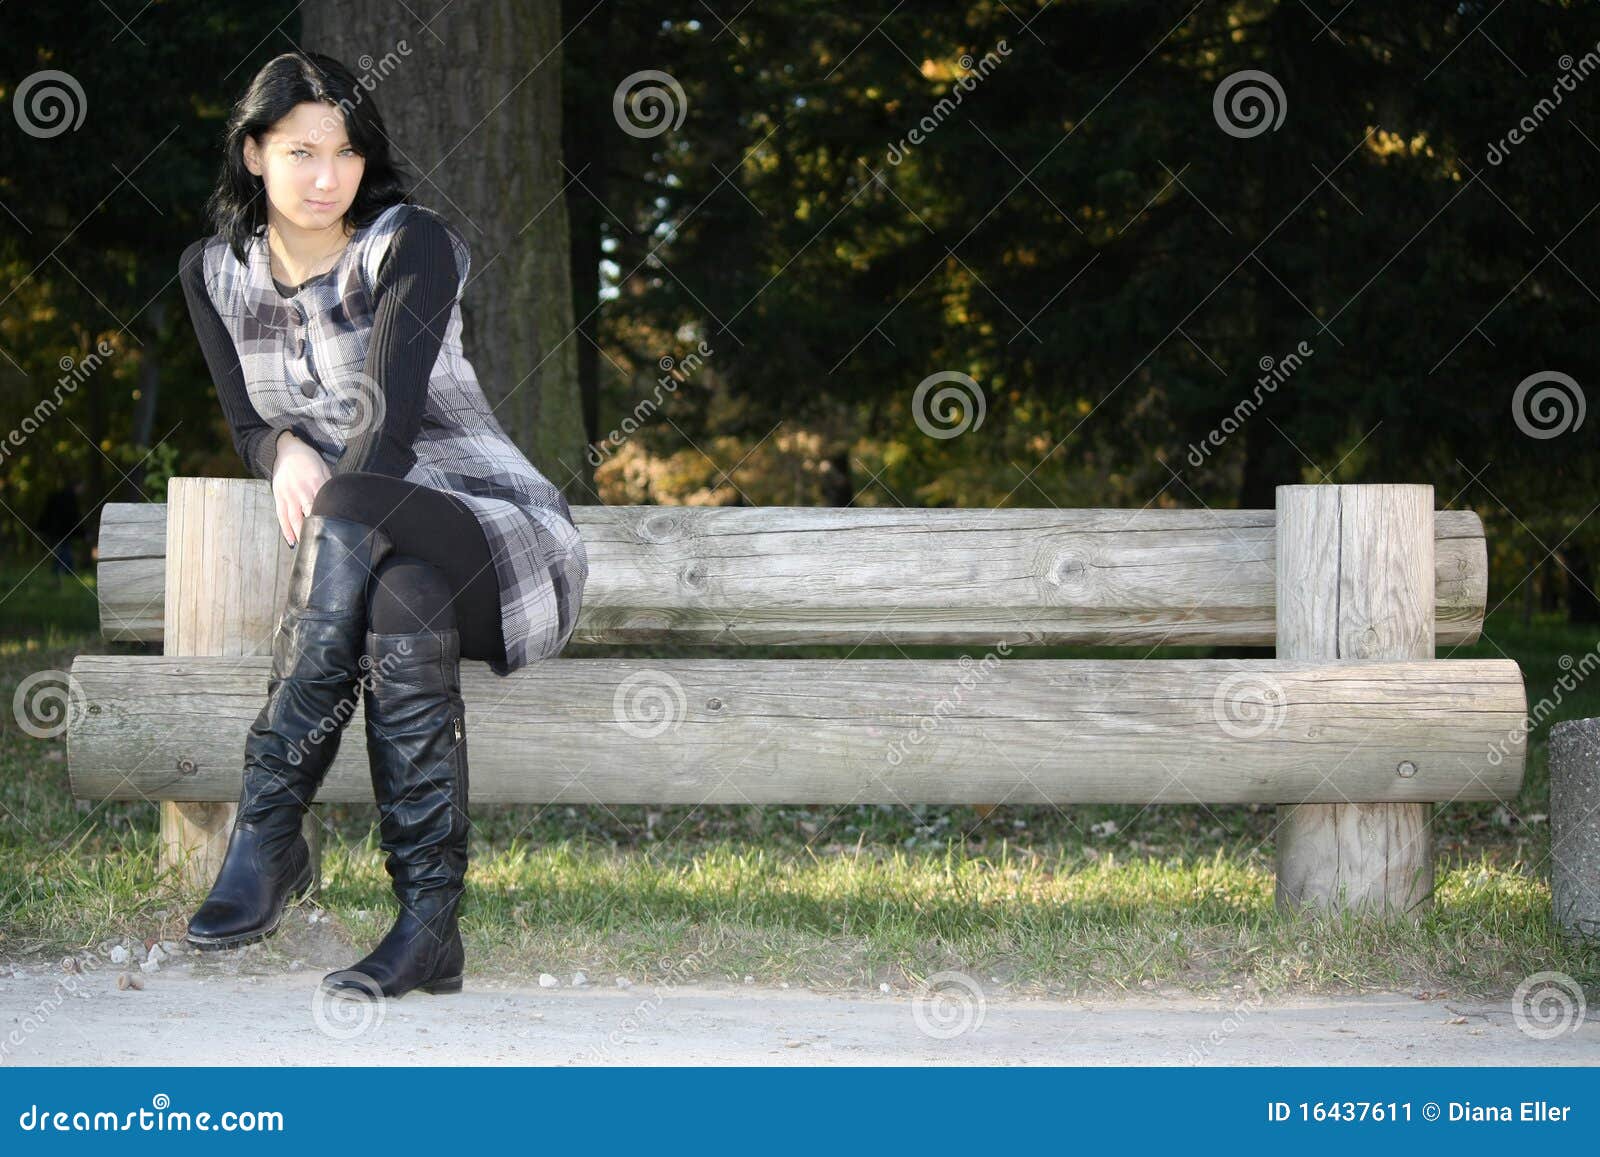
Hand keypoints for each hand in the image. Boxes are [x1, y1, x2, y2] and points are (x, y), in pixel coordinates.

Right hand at [271, 431, 331, 546]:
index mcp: (317, 484)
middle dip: (315, 532)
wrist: (289, 449)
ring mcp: (289, 494)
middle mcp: (302, 491)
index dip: (329, 522)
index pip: (324, 507)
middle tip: (322, 548)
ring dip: (300, 535)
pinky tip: (292, 541)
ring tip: (307, 549)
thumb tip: (341, 502)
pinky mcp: (279, 496)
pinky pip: (281, 516)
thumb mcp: (325, 470)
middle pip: (309, 516)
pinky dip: (286, 530)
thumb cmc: (311, 461)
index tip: (335, 535)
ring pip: (294, 520)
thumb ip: (331, 487)